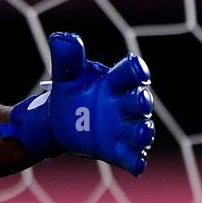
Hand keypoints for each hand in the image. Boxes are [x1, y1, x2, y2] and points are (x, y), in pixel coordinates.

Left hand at [0, 32, 154, 174]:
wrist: (58, 122)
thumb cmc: (70, 93)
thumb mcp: (66, 76)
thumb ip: (67, 59)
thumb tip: (60, 37)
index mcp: (114, 82)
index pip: (129, 74)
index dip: (136, 71)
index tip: (138, 70)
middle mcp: (124, 104)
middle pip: (139, 101)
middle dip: (141, 101)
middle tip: (141, 100)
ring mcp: (123, 128)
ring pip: (140, 129)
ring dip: (143, 131)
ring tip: (142, 133)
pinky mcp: (117, 149)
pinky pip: (131, 156)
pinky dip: (135, 160)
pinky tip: (138, 164)